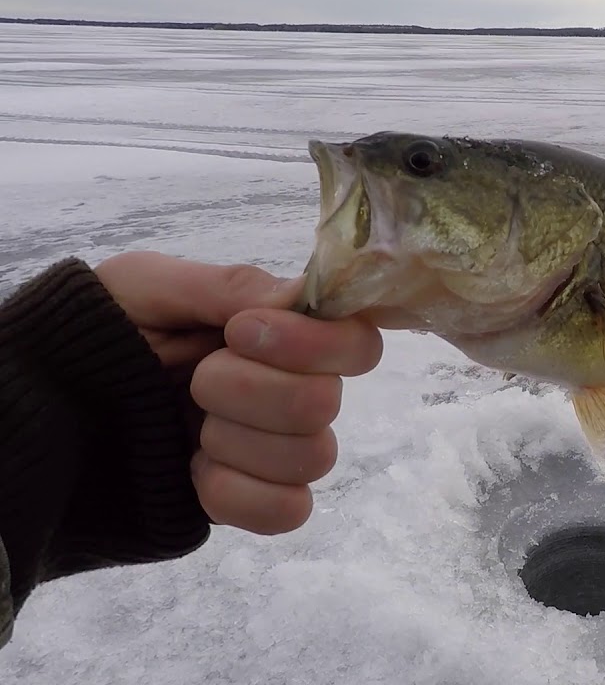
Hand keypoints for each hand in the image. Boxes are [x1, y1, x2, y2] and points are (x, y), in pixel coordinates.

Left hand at [95, 252, 382, 534]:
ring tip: (187, 428)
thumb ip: (228, 287)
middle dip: (246, 390)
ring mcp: (281, 452)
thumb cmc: (104, 335)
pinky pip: (288, 510)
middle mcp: (299, 392)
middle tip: (193, 382)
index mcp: (287, 336)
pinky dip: (236, 491)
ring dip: (234, 439)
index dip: (313, 343)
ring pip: (311, 458)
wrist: (53, 410)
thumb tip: (301, 298)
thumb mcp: (149, 287)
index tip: (240, 334)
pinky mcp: (258, 501)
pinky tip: (196, 470)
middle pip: (326, 403)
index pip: (358, 343)